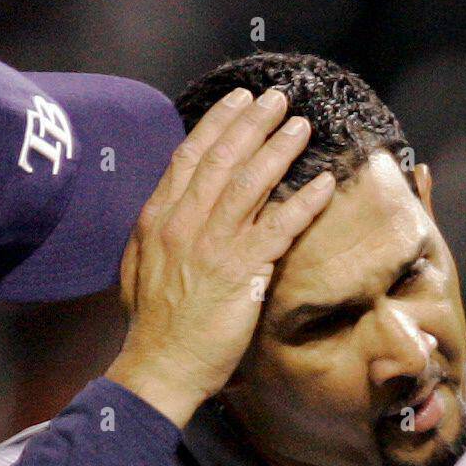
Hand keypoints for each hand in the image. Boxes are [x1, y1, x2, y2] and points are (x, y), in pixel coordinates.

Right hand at [108, 85, 335, 426]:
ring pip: (250, 184)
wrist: (159, 367)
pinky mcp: (240, 272)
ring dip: (279, 149)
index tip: (239, 102)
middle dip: (253, 123)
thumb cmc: (153, 327)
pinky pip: (278, 228)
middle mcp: (183, 223)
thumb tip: (175, 211)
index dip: (217, 124)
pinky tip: (324, 185)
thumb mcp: (141, 268)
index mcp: (158, 219)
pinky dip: (303, 203)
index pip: (190, 158)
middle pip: (223, 159)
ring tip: (302, 126)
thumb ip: (160, 234)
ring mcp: (212, 246)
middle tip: (278, 98)